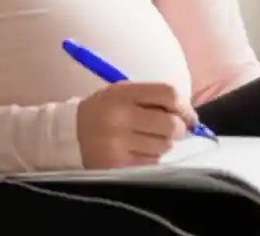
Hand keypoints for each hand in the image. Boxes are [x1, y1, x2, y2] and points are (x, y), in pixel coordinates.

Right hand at [76, 82, 195, 168]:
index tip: (189, 116)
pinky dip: (151, 157)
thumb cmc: (105, 111)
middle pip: (171, 124)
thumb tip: (190, 116)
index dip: (185, 106)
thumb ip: (153, 98)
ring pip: (164, 146)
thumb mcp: (122, 94)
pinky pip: (152, 162)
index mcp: (123, 94)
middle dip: (180, 129)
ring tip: (148, 140)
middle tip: (174, 131)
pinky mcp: (117, 166)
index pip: (168, 94)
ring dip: (164, 144)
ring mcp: (118, 144)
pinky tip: (137, 151)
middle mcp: (121, 117)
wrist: (69, 135)